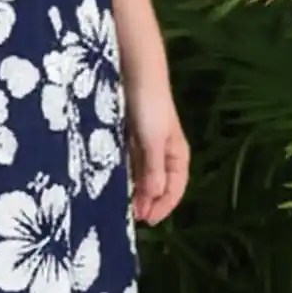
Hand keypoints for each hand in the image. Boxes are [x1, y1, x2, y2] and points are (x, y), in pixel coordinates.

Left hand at [126, 80, 188, 224]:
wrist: (136, 72)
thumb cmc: (149, 105)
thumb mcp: (153, 139)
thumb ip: (153, 168)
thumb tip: (154, 197)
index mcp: (177, 154)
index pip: (175, 188)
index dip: (163, 206)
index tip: (146, 221)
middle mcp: (164, 153)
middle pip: (158, 185)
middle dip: (147, 202)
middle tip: (130, 218)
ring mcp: (147, 145)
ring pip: (143, 176)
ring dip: (135, 191)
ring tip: (121, 205)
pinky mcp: (131, 137)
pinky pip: (130, 163)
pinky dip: (126, 176)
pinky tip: (114, 183)